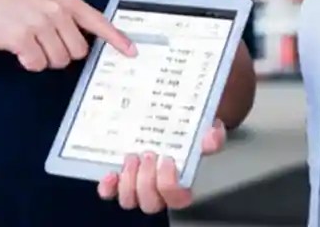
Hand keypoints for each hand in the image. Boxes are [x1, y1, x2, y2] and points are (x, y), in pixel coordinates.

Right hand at [0, 0, 136, 70]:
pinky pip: (37, 65)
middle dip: (63, 54)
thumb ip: (63, 13)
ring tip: (28, 42)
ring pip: (59, 61)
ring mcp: (39, 23)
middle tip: (43, 43)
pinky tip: (17, 49)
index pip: (98, 20)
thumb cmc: (4, 3)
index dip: (116, 39)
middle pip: (79, 50)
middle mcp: (55, 9)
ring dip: (44, 59)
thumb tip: (84, 37)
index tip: (131, 51)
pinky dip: (28, 63)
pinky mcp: (22, 38)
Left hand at [97, 119, 226, 212]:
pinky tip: (110, 172)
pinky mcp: (119, 177)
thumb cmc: (185, 128)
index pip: (177, 198)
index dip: (169, 185)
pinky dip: (108, 187)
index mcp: (181, 182)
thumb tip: (211, 138)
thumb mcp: (202, 127)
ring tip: (131, 157)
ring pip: (129, 200)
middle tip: (147, 155)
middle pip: (150, 203)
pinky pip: (109, 192)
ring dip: (128, 182)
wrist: (165, 116)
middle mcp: (157, 189)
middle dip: (146, 181)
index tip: (167, 160)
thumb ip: (210, 134)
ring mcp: (136, 184)